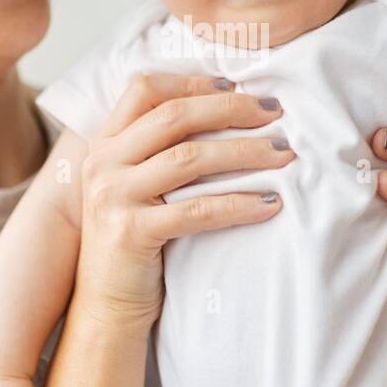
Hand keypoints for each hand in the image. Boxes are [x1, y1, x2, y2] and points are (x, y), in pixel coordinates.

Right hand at [76, 74, 293, 334]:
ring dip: (244, 152)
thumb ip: (159, 150)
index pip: (144, 89)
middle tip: (276, 112)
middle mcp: (103, 163)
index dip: (192, 80)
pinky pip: (197, 210)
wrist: (106, 306)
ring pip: (189, 159)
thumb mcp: (136, 186)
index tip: (237, 84)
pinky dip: (240, 204)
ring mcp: (112, 197)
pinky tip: (271, 204)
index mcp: (104, 143)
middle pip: (173, 116)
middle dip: (231, 109)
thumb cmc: (135, 241)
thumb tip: (226, 108)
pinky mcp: (130, 233)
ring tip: (284, 154)